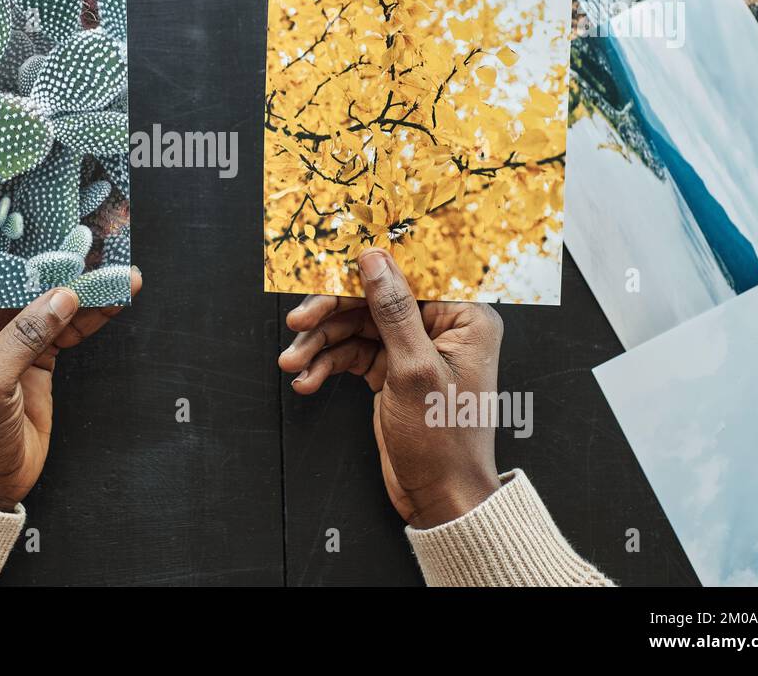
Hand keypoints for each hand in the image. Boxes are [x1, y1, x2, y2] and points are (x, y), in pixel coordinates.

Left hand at [0, 268, 142, 511]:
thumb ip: (24, 335)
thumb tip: (62, 297)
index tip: (33, 227)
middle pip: (14, 276)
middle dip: (50, 261)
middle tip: (85, 244)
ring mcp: (6, 337)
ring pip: (48, 298)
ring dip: (82, 286)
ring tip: (115, 272)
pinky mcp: (35, 356)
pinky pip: (67, 325)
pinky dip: (92, 312)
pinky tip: (116, 297)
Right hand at [281, 250, 502, 528]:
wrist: (440, 497)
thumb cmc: (445, 442)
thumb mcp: (415, 370)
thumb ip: (393, 310)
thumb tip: (375, 261)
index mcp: (463, 318)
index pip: (405, 277)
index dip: (361, 272)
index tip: (325, 272)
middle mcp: (439, 328)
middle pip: (372, 301)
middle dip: (330, 316)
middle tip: (298, 323)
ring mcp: (412, 350)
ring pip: (354, 328)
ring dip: (320, 345)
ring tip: (293, 363)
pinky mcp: (391, 372)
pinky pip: (351, 355)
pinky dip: (326, 366)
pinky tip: (308, 379)